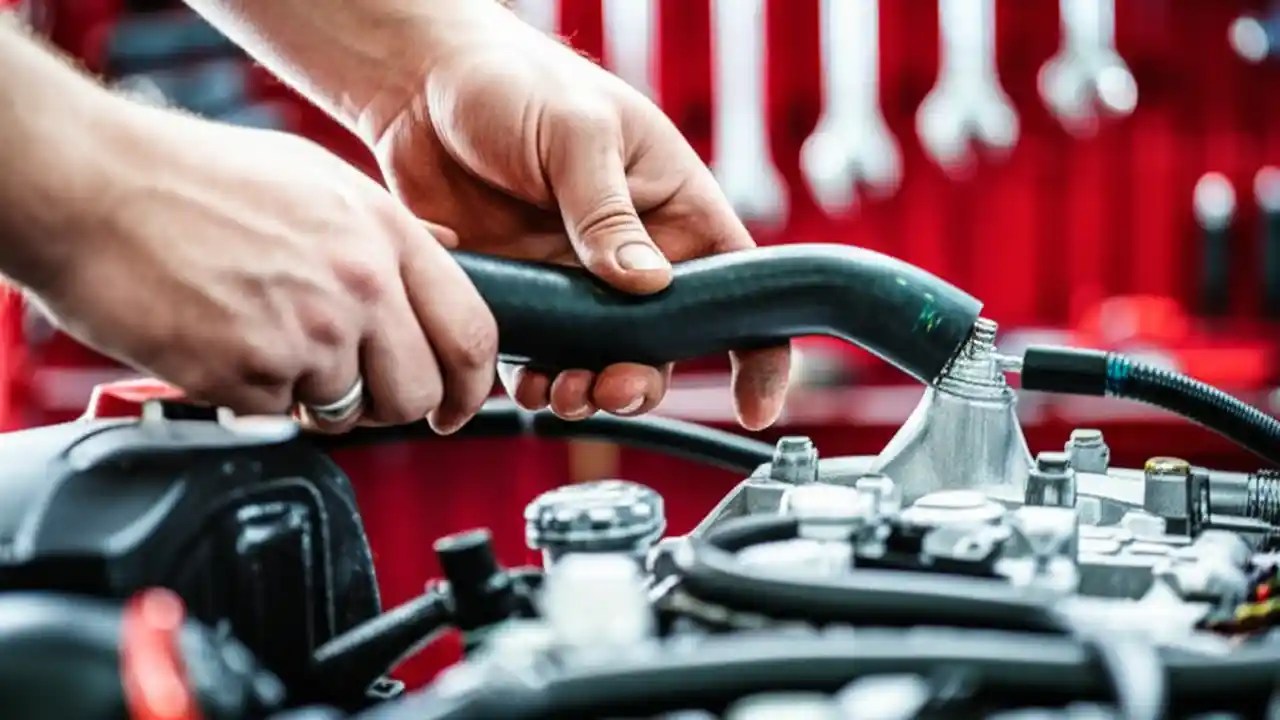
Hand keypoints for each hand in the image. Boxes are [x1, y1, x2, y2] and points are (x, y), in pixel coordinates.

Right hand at [34, 100, 496, 433]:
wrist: (94, 187)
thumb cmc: (195, 178)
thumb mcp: (320, 180)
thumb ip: (388, 232)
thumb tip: (441, 260)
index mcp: (386, 234)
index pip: (473, 333)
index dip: (473, 387)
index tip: (455, 406)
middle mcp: (359, 285)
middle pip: (418, 392)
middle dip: (390, 405)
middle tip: (351, 385)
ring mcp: (308, 334)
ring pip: (349, 413)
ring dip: (317, 400)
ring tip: (268, 345)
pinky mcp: (251, 374)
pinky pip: (278, 415)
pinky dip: (255, 396)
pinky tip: (226, 344)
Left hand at [363, 1, 790, 429]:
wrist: (419, 83)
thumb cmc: (514, 80)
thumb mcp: (575, 132)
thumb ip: (608, 210)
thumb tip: (645, 285)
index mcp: (674, 206)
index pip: (739, 285)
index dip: (759, 349)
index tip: (753, 406)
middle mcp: (634, 252)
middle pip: (665, 344)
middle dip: (641, 380)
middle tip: (607, 387)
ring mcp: (576, 280)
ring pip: (601, 361)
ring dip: (587, 391)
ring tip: (559, 392)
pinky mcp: (524, 296)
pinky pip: (539, 356)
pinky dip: (534, 379)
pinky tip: (522, 378)